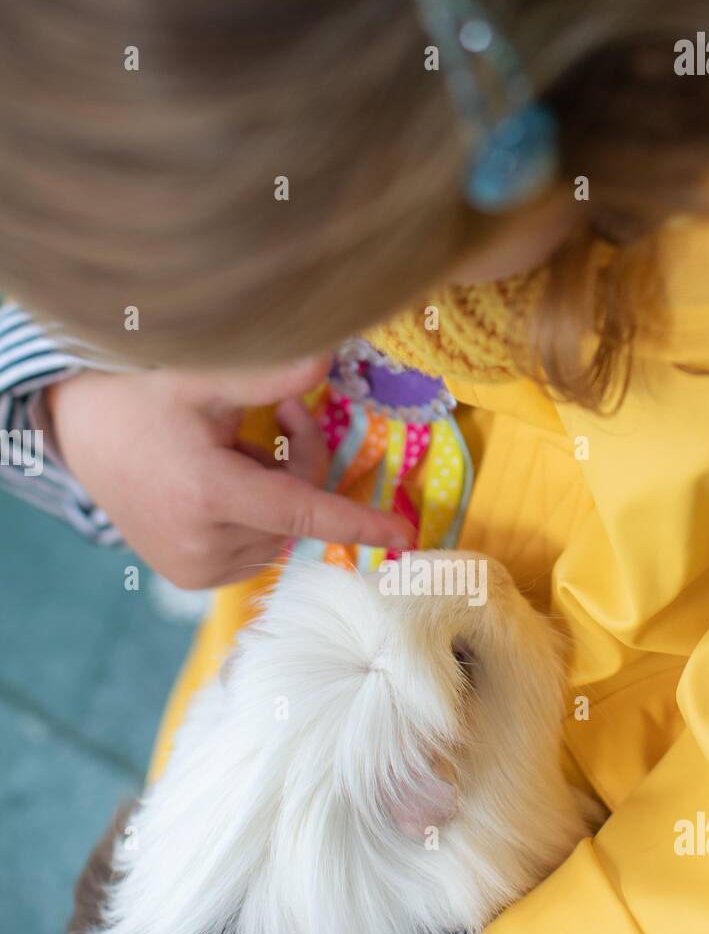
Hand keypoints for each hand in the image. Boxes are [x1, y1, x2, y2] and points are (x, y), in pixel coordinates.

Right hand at [47, 363, 413, 587]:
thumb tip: (329, 357)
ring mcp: (194, 568)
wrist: (77, 431)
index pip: (303, 512)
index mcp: (208, 497)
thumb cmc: (139, 395)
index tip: (405, 537)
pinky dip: (253, 515)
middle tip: (285, 412)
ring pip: (279, 531)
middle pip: (295, 512)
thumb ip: (269, 373)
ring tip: (234, 447)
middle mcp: (202, 545)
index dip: (358, 522)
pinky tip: (216, 481)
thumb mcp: (202, 376)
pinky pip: (255, 546)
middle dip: (300, 463)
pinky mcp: (190, 576)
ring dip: (275, 490)